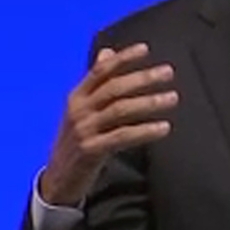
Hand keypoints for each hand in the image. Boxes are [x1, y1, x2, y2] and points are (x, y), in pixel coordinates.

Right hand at [38, 43, 176, 205]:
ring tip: (172, 98)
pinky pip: (122, 136)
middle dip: (142, 77)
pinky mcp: (91, 150)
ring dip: (148, 102)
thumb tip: (107, 53)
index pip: (101, 71)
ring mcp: (84, 130)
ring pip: (120, 110)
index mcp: (77, 97)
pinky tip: (163, 128)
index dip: (123, 58)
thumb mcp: (81, 110)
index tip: (145, 49)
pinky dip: (144, 131)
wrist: (58, 180)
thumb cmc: (76, 141)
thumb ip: (95, 83)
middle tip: (168, 72)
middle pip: (114, 88)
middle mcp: (79, 110)